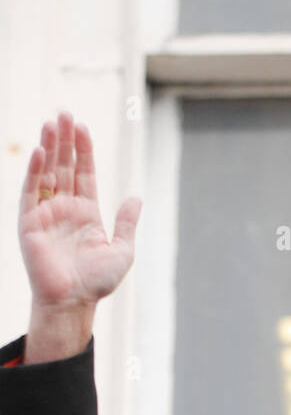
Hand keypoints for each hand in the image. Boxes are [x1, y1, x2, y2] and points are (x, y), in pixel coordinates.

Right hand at [19, 112, 140, 361]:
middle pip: (64, 166)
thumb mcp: (123, 251)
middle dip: (65, 140)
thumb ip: (127, 223)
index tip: (83, 126)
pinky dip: (34, 170)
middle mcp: (64, 208)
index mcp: (86, 212)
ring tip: (52, 122)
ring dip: (49, 147)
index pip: (84, 172)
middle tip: (65, 113)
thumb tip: (136, 197)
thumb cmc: (98, 282)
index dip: (84, 150)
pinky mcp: (29, 222)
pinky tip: (40, 151)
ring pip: (46, 172)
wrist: (74, 302)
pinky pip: (30, 191)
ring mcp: (45, 213)